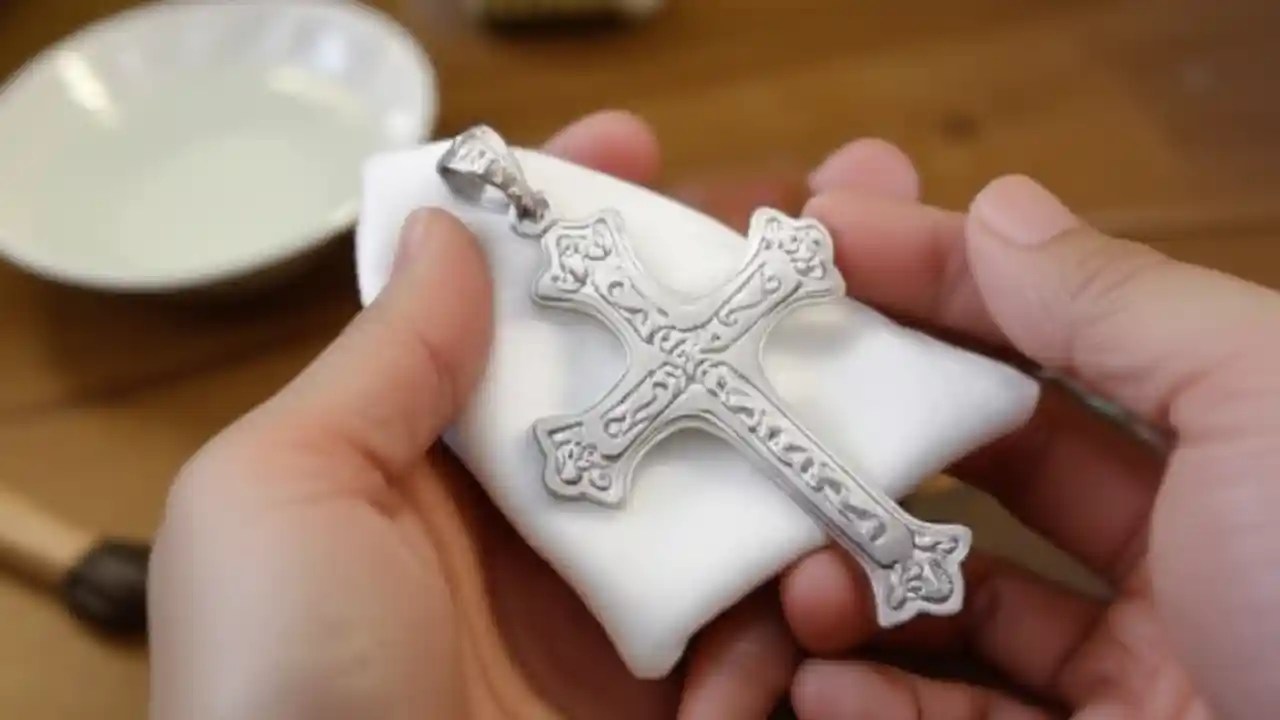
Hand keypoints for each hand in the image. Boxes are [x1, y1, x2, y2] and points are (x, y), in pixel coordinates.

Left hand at [147, 112, 814, 719]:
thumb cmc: (277, 686)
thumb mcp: (284, 496)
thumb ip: (378, 364)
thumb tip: (447, 232)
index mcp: (428, 459)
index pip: (518, 316)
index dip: (577, 233)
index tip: (643, 158)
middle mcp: (528, 523)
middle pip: (648, 391)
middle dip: (731, 320)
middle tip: (823, 261)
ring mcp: (604, 615)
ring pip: (731, 504)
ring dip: (797, 475)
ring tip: (855, 444)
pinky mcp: (665, 706)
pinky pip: (759, 642)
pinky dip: (785, 633)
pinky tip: (778, 640)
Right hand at [780, 143, 1279, 717]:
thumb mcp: (1260, 401)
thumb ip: (1121, 302)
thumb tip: (999, 209)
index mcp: (1238, 450)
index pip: (1058, 341)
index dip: (942, 278)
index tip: (826, 242)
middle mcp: (1190, 557)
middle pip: (993, 474)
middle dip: (878, 438)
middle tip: (774, 416)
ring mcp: (1144, 672)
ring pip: (963, 606)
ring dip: (862, 584)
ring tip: (802, 579)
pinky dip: (878, 701)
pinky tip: (824, 680)